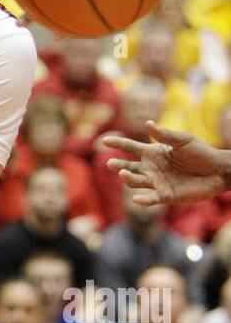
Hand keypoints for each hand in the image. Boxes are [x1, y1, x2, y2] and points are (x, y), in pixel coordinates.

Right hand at [103, 122, 229, 204]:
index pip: (130, 148)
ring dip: (128, 179)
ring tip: (123, 173)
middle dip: (118, 165)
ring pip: (137, 182)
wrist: (218, 171)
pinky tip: (136, 199)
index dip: (118, 144)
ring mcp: (157, 183)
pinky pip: (151, 199)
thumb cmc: (201, 153)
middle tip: (111, 163)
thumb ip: (165, 134)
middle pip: (129, 167)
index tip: (104, 141)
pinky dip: (143, 200)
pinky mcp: (166, 196)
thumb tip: (148, 123)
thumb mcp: (183, 141)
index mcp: (153, 152)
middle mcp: (151, 168)